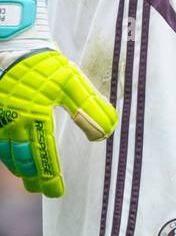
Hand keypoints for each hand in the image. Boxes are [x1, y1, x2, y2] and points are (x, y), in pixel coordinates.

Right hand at [0, 0, 116, 197]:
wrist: (11, 43)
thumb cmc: (42, 61)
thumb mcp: (71, 81)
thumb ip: (89, 107)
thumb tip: (106, 131)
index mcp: (34, 120)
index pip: (44, 158)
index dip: (50, 178)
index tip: (57, 192)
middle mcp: (12, 126)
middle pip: (22, 162)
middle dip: (33, 178)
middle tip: (42, 190)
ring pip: (7, 155)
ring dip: (19, 168)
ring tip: (28, 178)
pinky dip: (7, 154)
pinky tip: (12, 156)